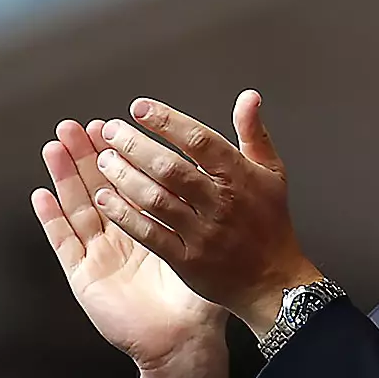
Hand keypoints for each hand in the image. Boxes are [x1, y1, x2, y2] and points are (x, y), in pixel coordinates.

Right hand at [34, 121, 230, 377]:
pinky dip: (52, 218)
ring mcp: (101, 254)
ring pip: (79, 207)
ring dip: (65, 176)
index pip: (132, 180)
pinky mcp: (85, 276)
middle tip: (77, 124)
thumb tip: (238, 177)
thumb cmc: (199, 297)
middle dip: (87, 155)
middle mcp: (123, 236)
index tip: (114, 124)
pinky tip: (42, 194)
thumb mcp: (212, 247)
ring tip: (54, 145)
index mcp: (151, 225)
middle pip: (99, 187)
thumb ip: (219, 212)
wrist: (184, 341)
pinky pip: (65, 243)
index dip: (121, 153)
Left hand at [90, 90, 321, 335]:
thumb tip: (248, 97)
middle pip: (170, 168)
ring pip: (155, 199)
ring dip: (124, 177)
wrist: (274, 280)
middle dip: (135, 145)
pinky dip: (125, 215)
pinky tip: (106, 199)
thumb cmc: (270, 224)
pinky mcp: (187, 260)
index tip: (140, 108)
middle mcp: (222, 204)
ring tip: (104, 161)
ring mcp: (203, 233)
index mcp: (242, 178)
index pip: (200, 141)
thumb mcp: (273, 173)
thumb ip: (254, 134)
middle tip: (111, 132)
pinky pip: (149, 234)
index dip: (167, 121)